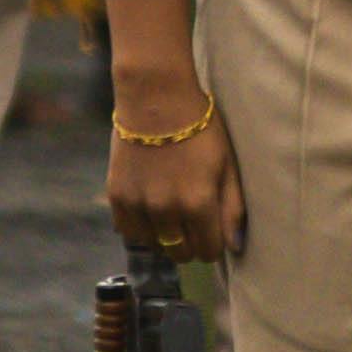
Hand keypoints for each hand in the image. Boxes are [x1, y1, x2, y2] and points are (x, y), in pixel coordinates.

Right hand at [106, 78, 243, 262]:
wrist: (156, 98)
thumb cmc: (200, 128)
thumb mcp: (226, 163)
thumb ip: (232, 207)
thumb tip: (234, 246)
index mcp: (198, 203)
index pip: (209, 251)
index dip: (214, 244)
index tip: (212, 231)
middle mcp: (166, 210)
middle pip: (181, 253)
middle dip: (191, 244)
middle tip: (192, 223)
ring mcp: (139, 205)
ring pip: (154, 246)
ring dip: (165, 237)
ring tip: (170, 216)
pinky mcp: (117, 196)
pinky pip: (128, 232)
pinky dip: (140, 228)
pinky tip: (149, 211)